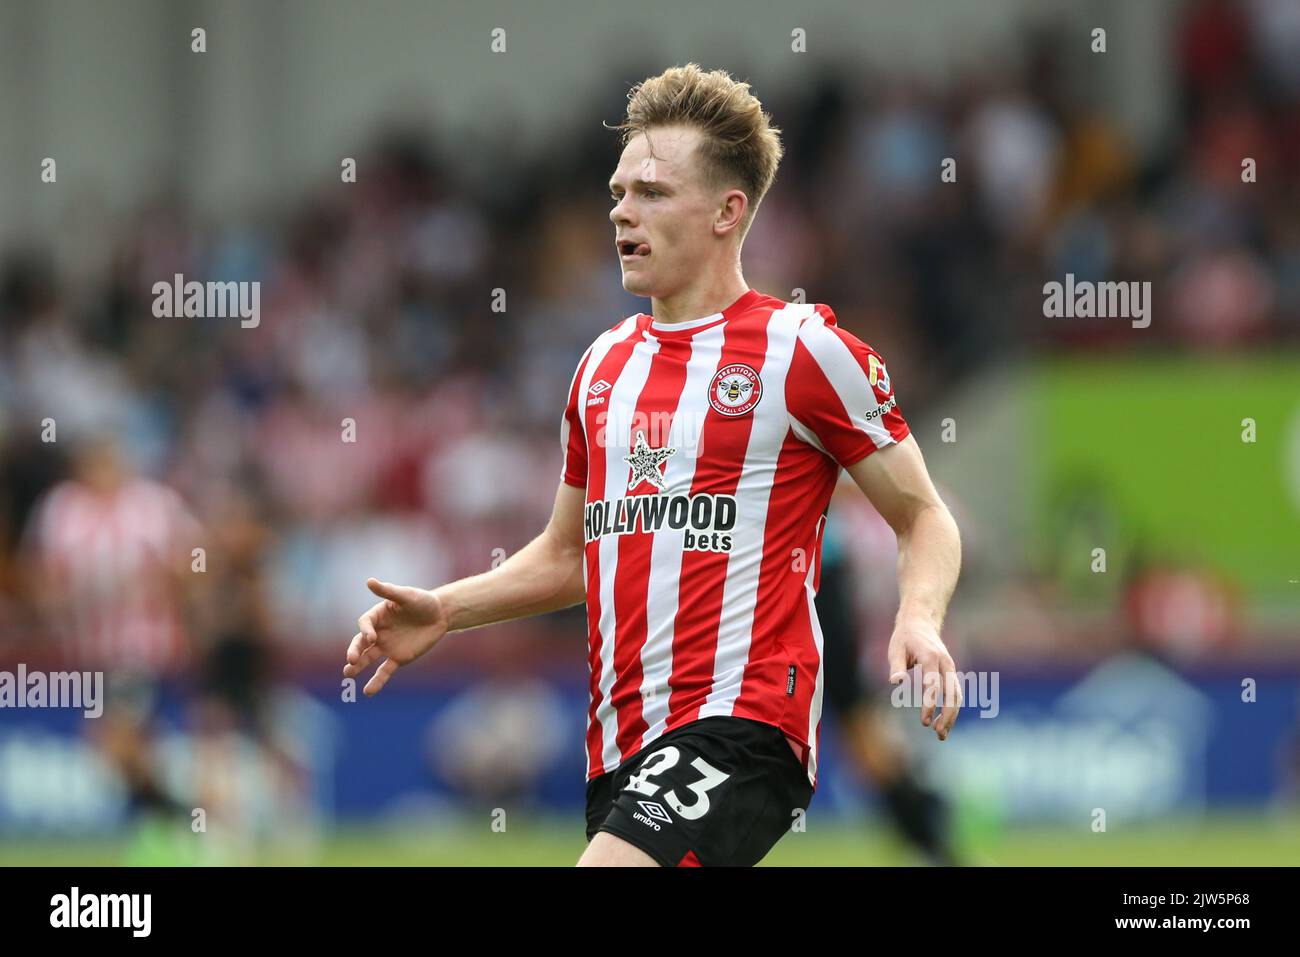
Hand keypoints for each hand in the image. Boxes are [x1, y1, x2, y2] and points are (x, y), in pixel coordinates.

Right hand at [343, 578, 448, 694]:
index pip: (365, 624)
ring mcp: (387, 646)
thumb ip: (388, 591)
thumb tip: (369, 581)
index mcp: (378, 616)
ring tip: (347, 674)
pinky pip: (384, 671)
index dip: (366, 631)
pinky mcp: (398, 658)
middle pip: (361, 643)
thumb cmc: (422, 601)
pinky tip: (368, 692)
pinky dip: (377, 681)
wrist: (440, 615)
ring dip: (358, 667)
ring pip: (368, 658)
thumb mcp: (407, 595)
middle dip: (355, 651)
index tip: (371, 637)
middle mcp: (378, 632)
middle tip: (350, 660)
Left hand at [887, 618, 961, 740]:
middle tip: (937, 733)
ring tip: (941, 735)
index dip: (930, 704)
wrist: (920, 624)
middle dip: (948, 714)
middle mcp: (945, 663)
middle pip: (952, 693)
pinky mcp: (950, 674)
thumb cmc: (904, 638)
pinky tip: (944, 723)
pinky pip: (955, 694)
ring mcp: (950, 668)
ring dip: (952, 715)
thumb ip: (896, 666)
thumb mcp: (896, 649)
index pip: (934, 685)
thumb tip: (896, 682)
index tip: (924, 721)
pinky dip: (952, 709)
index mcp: (931, 657)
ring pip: (957, 695)